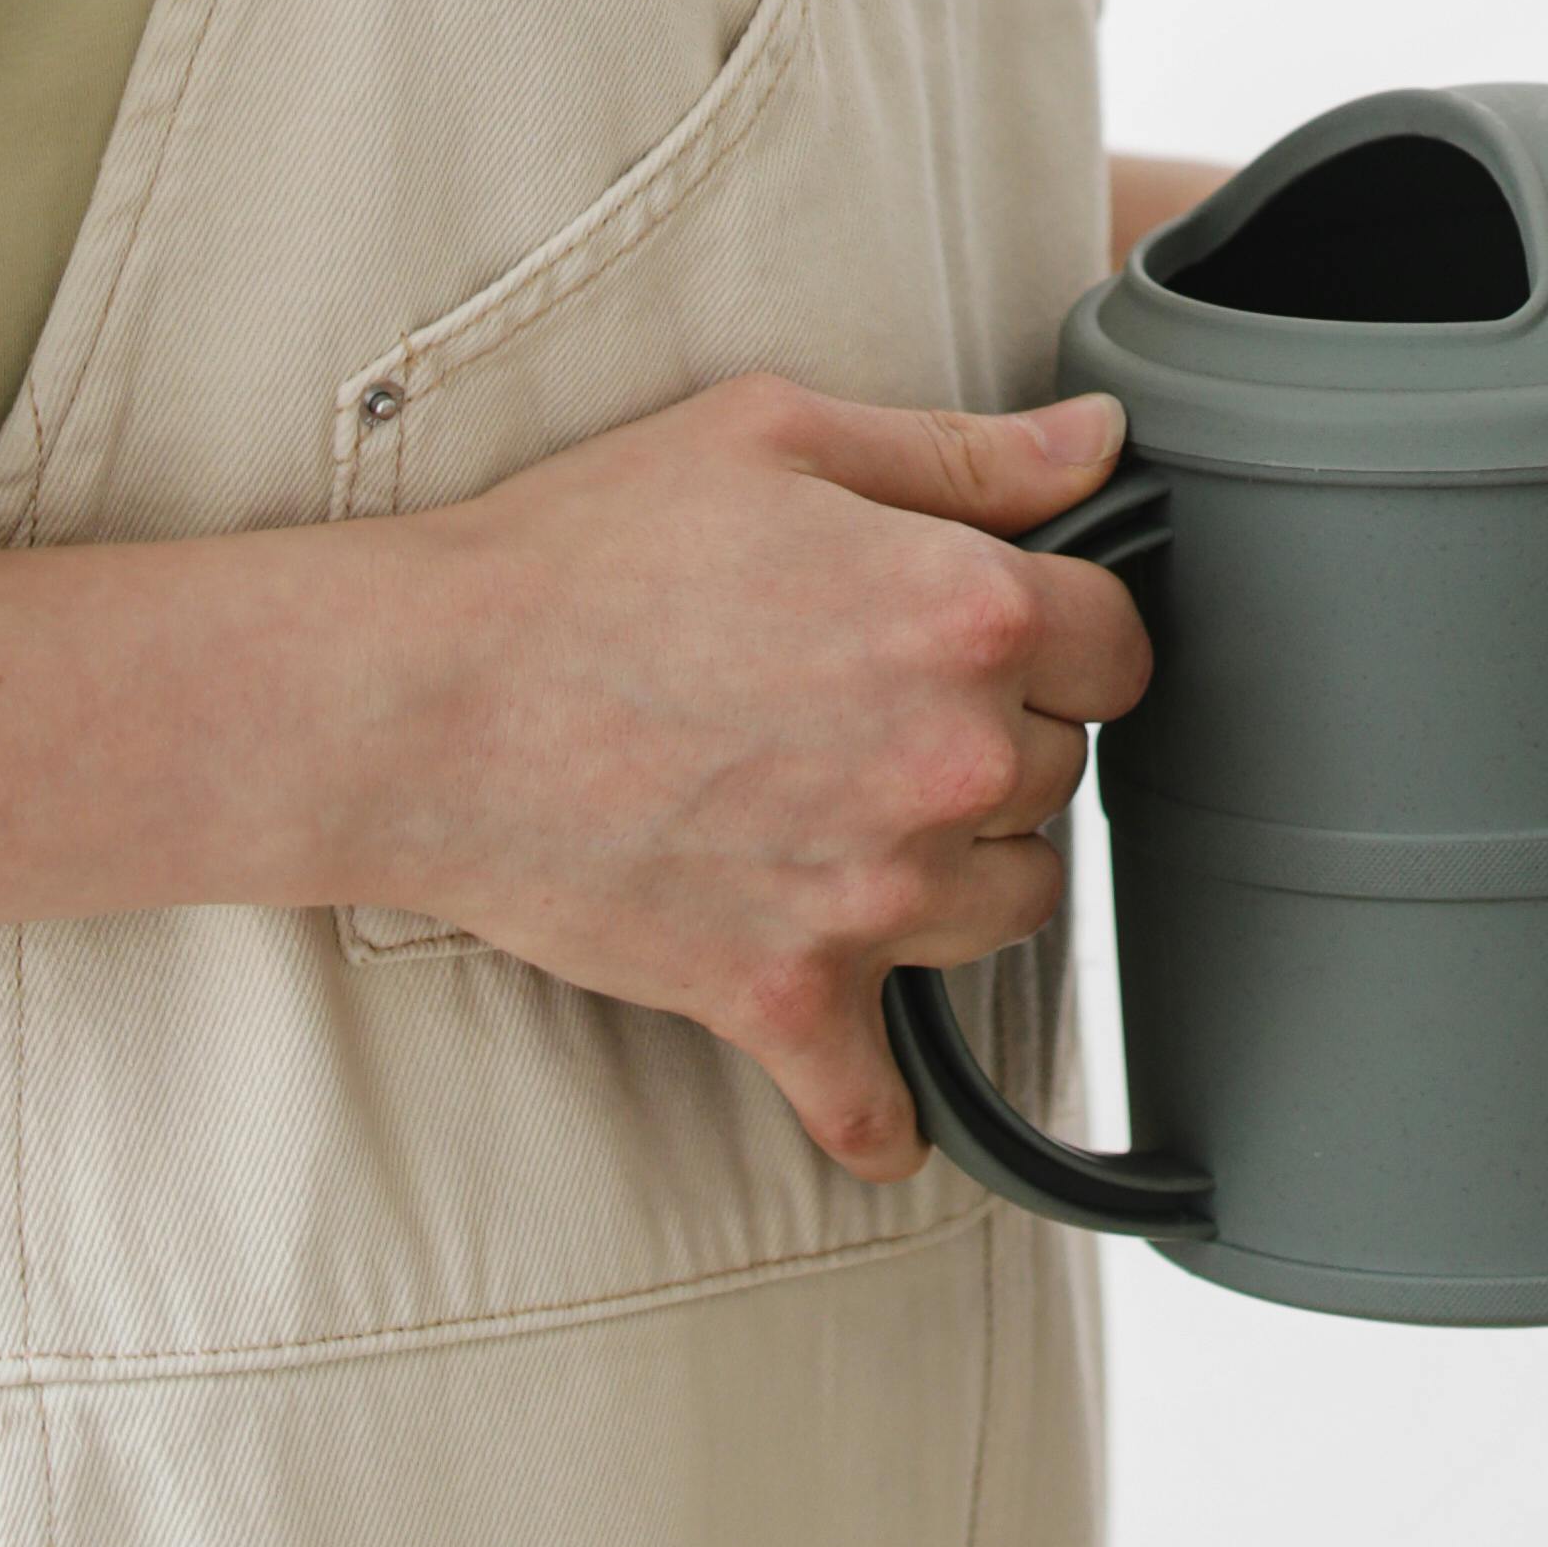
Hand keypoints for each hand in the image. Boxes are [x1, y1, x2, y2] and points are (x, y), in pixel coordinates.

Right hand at [334, 375, 1150, 1177]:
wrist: (427, 698)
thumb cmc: (583, 550)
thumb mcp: (776, 435)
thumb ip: (961, 451)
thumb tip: (1097, 443)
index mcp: (961, 612)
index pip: (1120, 646)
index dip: (1066, 626)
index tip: (1005, 627)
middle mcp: (944, 762)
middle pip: (1062, 772)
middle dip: (999, 733)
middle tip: (879, 699)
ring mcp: (872, 895)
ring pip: (1013, 907)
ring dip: (962, 871)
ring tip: (861, 817)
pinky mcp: (785, 995)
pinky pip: (876, 1105)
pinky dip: (879, 1111)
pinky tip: (875, 1097)